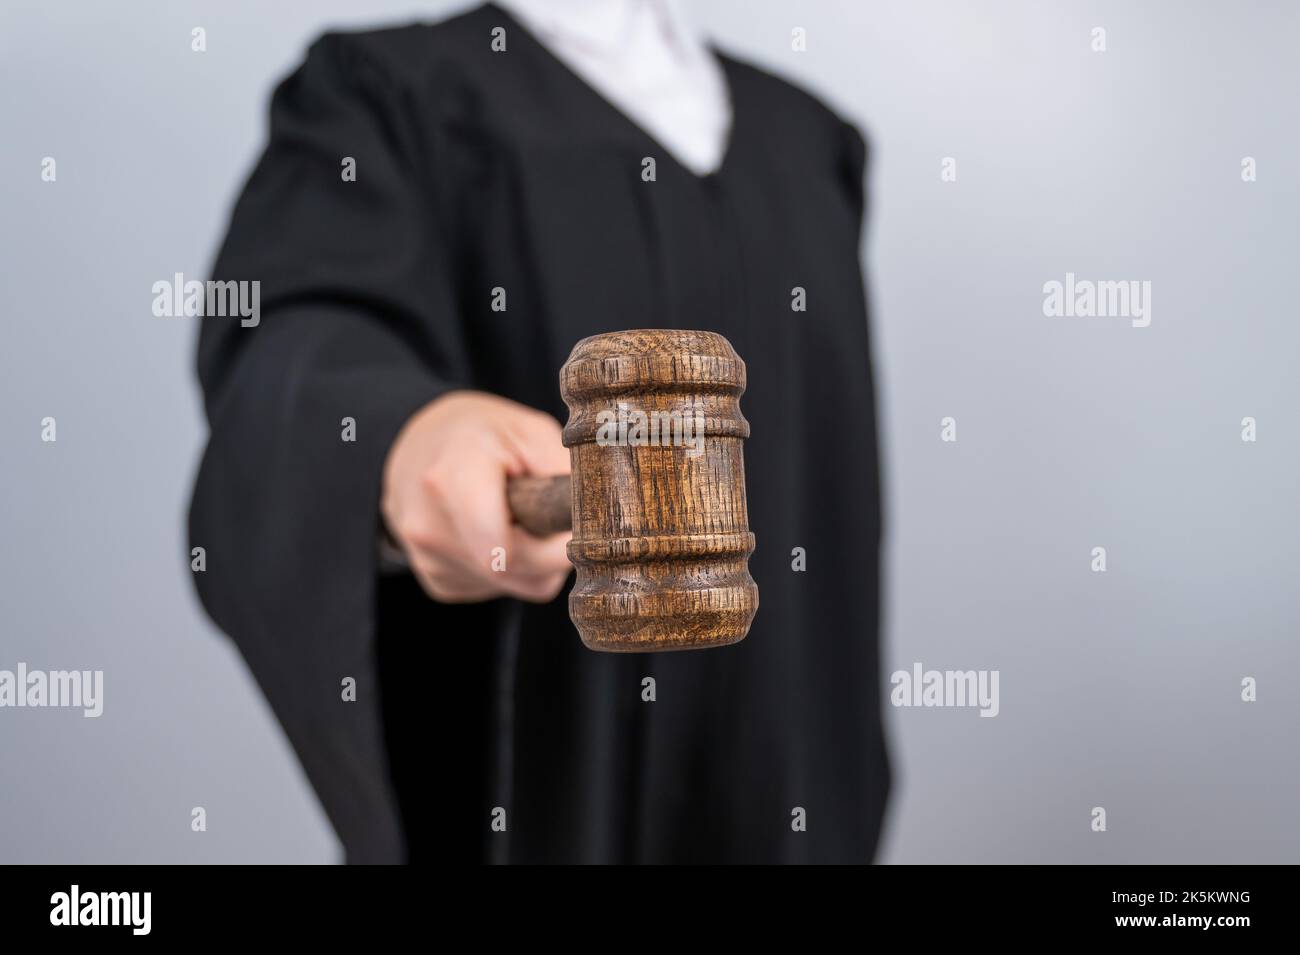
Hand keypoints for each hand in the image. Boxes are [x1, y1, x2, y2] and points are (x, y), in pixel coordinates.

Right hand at [381, 390, 571, 602]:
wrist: (423, 445)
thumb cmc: (483, 435)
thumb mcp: (530, 432)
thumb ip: (560, 474)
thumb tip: (590, 521)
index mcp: (450, 479)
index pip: (504, 550)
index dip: (551, 550)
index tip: (570, 528)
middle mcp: (427, 525)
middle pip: (515, 571)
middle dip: (548, 552)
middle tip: (548, 513)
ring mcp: (425, 557)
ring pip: (512, 585)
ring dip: (531, 560)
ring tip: (515, 514)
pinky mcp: (434, 579)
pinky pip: (495, 589)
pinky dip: (508, 567)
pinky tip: (494, 530)